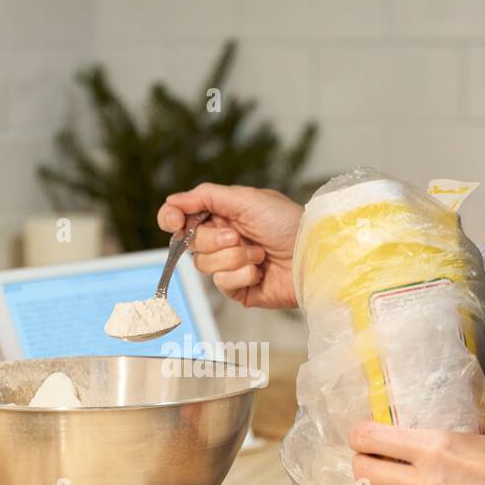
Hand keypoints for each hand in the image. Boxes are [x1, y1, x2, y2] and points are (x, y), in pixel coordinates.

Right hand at [157, 184, 301, 308]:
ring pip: (204, 265)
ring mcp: (229, 265)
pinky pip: (222, 284)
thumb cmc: (286, 223)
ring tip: (259, 254)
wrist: (311, 254)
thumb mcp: (246, 199)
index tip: (175, 222)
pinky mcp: (238, 288)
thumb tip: (172, 200)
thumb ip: (206, 196)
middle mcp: (222, 239)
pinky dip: (242, 275)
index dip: (172, 219)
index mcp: (222, 215)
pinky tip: (260, 271)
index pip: (182, 217)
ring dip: (234, 258)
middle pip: (191, 243)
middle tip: (239, 236)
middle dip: (214, 240)